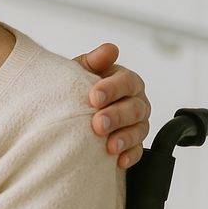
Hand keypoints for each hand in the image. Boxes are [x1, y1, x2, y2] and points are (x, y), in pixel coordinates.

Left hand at [74, 43, 151, 168]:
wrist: (69, 110)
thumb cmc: (77, 87)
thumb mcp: (80, 71)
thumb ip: (94, 61)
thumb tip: (110, 49)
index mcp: (125, 80)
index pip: (126, 81)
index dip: (112, 88)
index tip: (94, 97)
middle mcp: (136, 101)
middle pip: (134, 108)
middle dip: (116, 116)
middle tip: (98, 124)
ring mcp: (137, 123)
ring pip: (139, 130)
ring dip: (124, 138)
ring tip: (109, 145)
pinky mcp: (134, 143)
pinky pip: (138, 151)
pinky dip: (129, 156)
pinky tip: (118, 159)